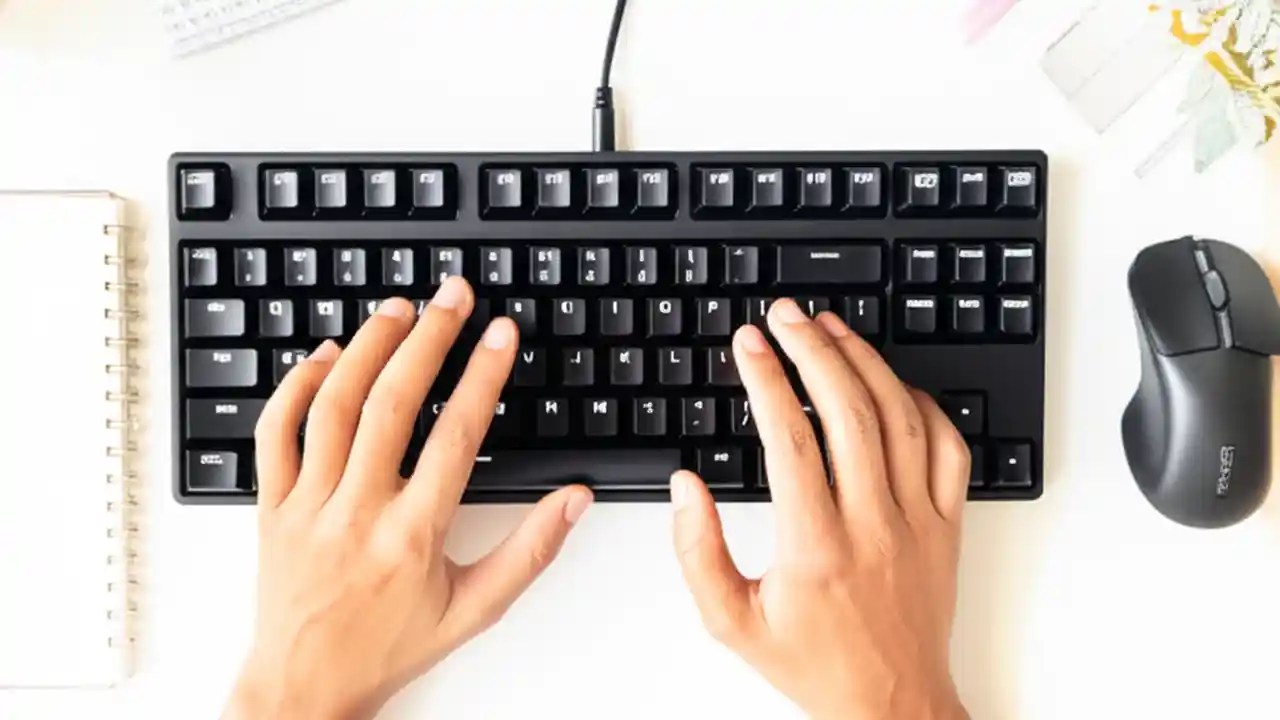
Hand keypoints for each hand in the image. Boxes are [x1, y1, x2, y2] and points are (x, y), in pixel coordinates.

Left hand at [225, 278, 592, 719]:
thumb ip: (530, 551)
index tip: (501, 334)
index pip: (455, 437)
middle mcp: (357, 511)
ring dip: (369, 348)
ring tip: (398, 309)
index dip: (484, 377)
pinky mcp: (271, 505)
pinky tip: (327, 355)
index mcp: (411, 536)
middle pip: (392, 404)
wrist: (304, 687)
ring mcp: (309, 505)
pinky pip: (276, 433)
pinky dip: (297, 386)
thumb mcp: (474, 609)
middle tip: (453, 297)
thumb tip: (573, 500)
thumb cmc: (388, 648)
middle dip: (429, 339)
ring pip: (334, 407)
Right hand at [671, 299, 970, 719]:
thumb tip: (687, 486)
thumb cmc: (813, 664)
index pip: (789, 440)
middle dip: (813, 349)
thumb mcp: (731, 622)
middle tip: (785, 316)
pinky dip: (922, 404)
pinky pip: (948, 448)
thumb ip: (698, 552)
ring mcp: (918, 521)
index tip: (748, 344)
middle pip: (848, 412)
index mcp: (815, 548)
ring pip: (899, 419)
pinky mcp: (948, 525)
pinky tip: (891, 383)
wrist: (891, 704)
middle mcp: (872, 525)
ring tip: (831, 329)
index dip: (766, 381)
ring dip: (864, 363)